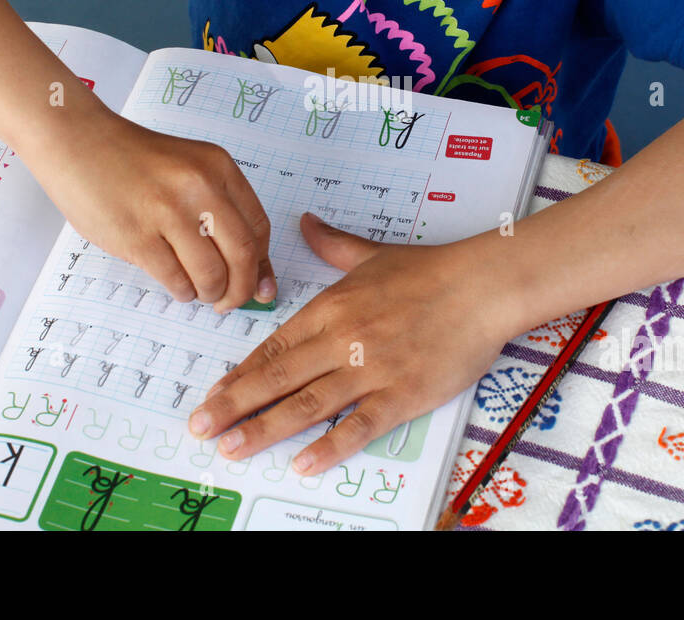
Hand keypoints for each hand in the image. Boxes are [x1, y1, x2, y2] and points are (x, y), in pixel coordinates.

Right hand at [24, 109, 275, 310]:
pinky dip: (182, 291)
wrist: (78, 142)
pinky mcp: (137, 236)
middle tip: (231, 302)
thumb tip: (250, 267)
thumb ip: (220, 209)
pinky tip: (177, 285)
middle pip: (243, 255)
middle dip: (242, 290)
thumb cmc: (133, 161)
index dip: (262, 264)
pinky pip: (175, 279)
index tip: (259, 284)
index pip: (259, 228)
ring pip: (211, 274)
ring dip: (210, 293)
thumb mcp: (189, 169)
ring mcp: (167, 212)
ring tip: (200, 291)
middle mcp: (199, 187)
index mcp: (218, 167)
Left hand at [186, 211, 513, 474]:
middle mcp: (343, 339)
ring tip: (232, 447)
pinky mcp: (402, 394)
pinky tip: (303, 462)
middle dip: (234, 404)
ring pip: (308, 403)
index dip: (240, 373)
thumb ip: (332, 243)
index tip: (212, 393)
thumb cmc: (431, 271)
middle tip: (200, 427)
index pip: (275, 346)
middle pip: (278, 377)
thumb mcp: (372, 254)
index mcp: (332, 307)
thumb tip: (305, 222)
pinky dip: (330, 445)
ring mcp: (371, 368)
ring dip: (265, 428)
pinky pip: (359, 424)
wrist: (482, 286)